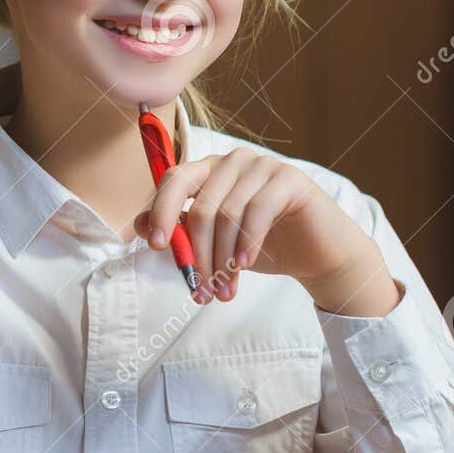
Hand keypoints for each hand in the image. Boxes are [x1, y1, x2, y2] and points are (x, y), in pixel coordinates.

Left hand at [134, 147, 399, 315]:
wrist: (317, 254)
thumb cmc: (261, 246)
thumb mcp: (214, 243)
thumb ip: (180, 231)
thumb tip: (136, 224)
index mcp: (210, 170)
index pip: (175, 179)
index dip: (160, 211)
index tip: (154, 245)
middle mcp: (234, 161)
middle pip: (200, 205)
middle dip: (197, 254)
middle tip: (199, 290)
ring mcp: (263, 165)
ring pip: (227, 214)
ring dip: (222, 259)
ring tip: (224, 291)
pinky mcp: (289, 179)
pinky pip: (257, 212)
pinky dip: (246, 244)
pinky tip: (243, 266)